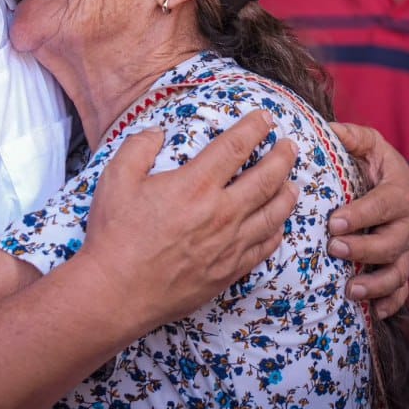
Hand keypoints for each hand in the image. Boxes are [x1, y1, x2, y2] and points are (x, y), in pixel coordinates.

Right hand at [79, 110, 297, 332]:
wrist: (117, 291)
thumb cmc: (114, 235)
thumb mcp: (115, 179)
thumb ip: (138, 147)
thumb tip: (157, 132)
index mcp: (195, 185)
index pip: (236, 146)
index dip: (254, 127)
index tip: (265, 118)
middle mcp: (221, 212)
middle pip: (267, 178)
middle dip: (283, 157)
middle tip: (290, 146)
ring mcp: (229, 244)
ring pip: (274, 214)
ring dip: (288, 193)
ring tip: (294, 182)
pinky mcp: (229, 271)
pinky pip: (265, 247)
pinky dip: (277, 231)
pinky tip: (278, 225)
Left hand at [328, 121, 408, 317]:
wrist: (388, 180)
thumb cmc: (371, 161)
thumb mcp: (366, 142)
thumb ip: (351, 136)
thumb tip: (328, 129)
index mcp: (399, 190)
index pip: (384, 204)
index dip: (362, 214)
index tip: (335, 221)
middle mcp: (406, 222)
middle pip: (393, 242)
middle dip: (364, 248)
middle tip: (334, 248)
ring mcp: (403, 246)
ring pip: (398, 270)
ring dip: (376, 283)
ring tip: (350, 289)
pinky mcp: (397, 263)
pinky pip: (401, 289)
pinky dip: (390, 302)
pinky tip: (375, 313)